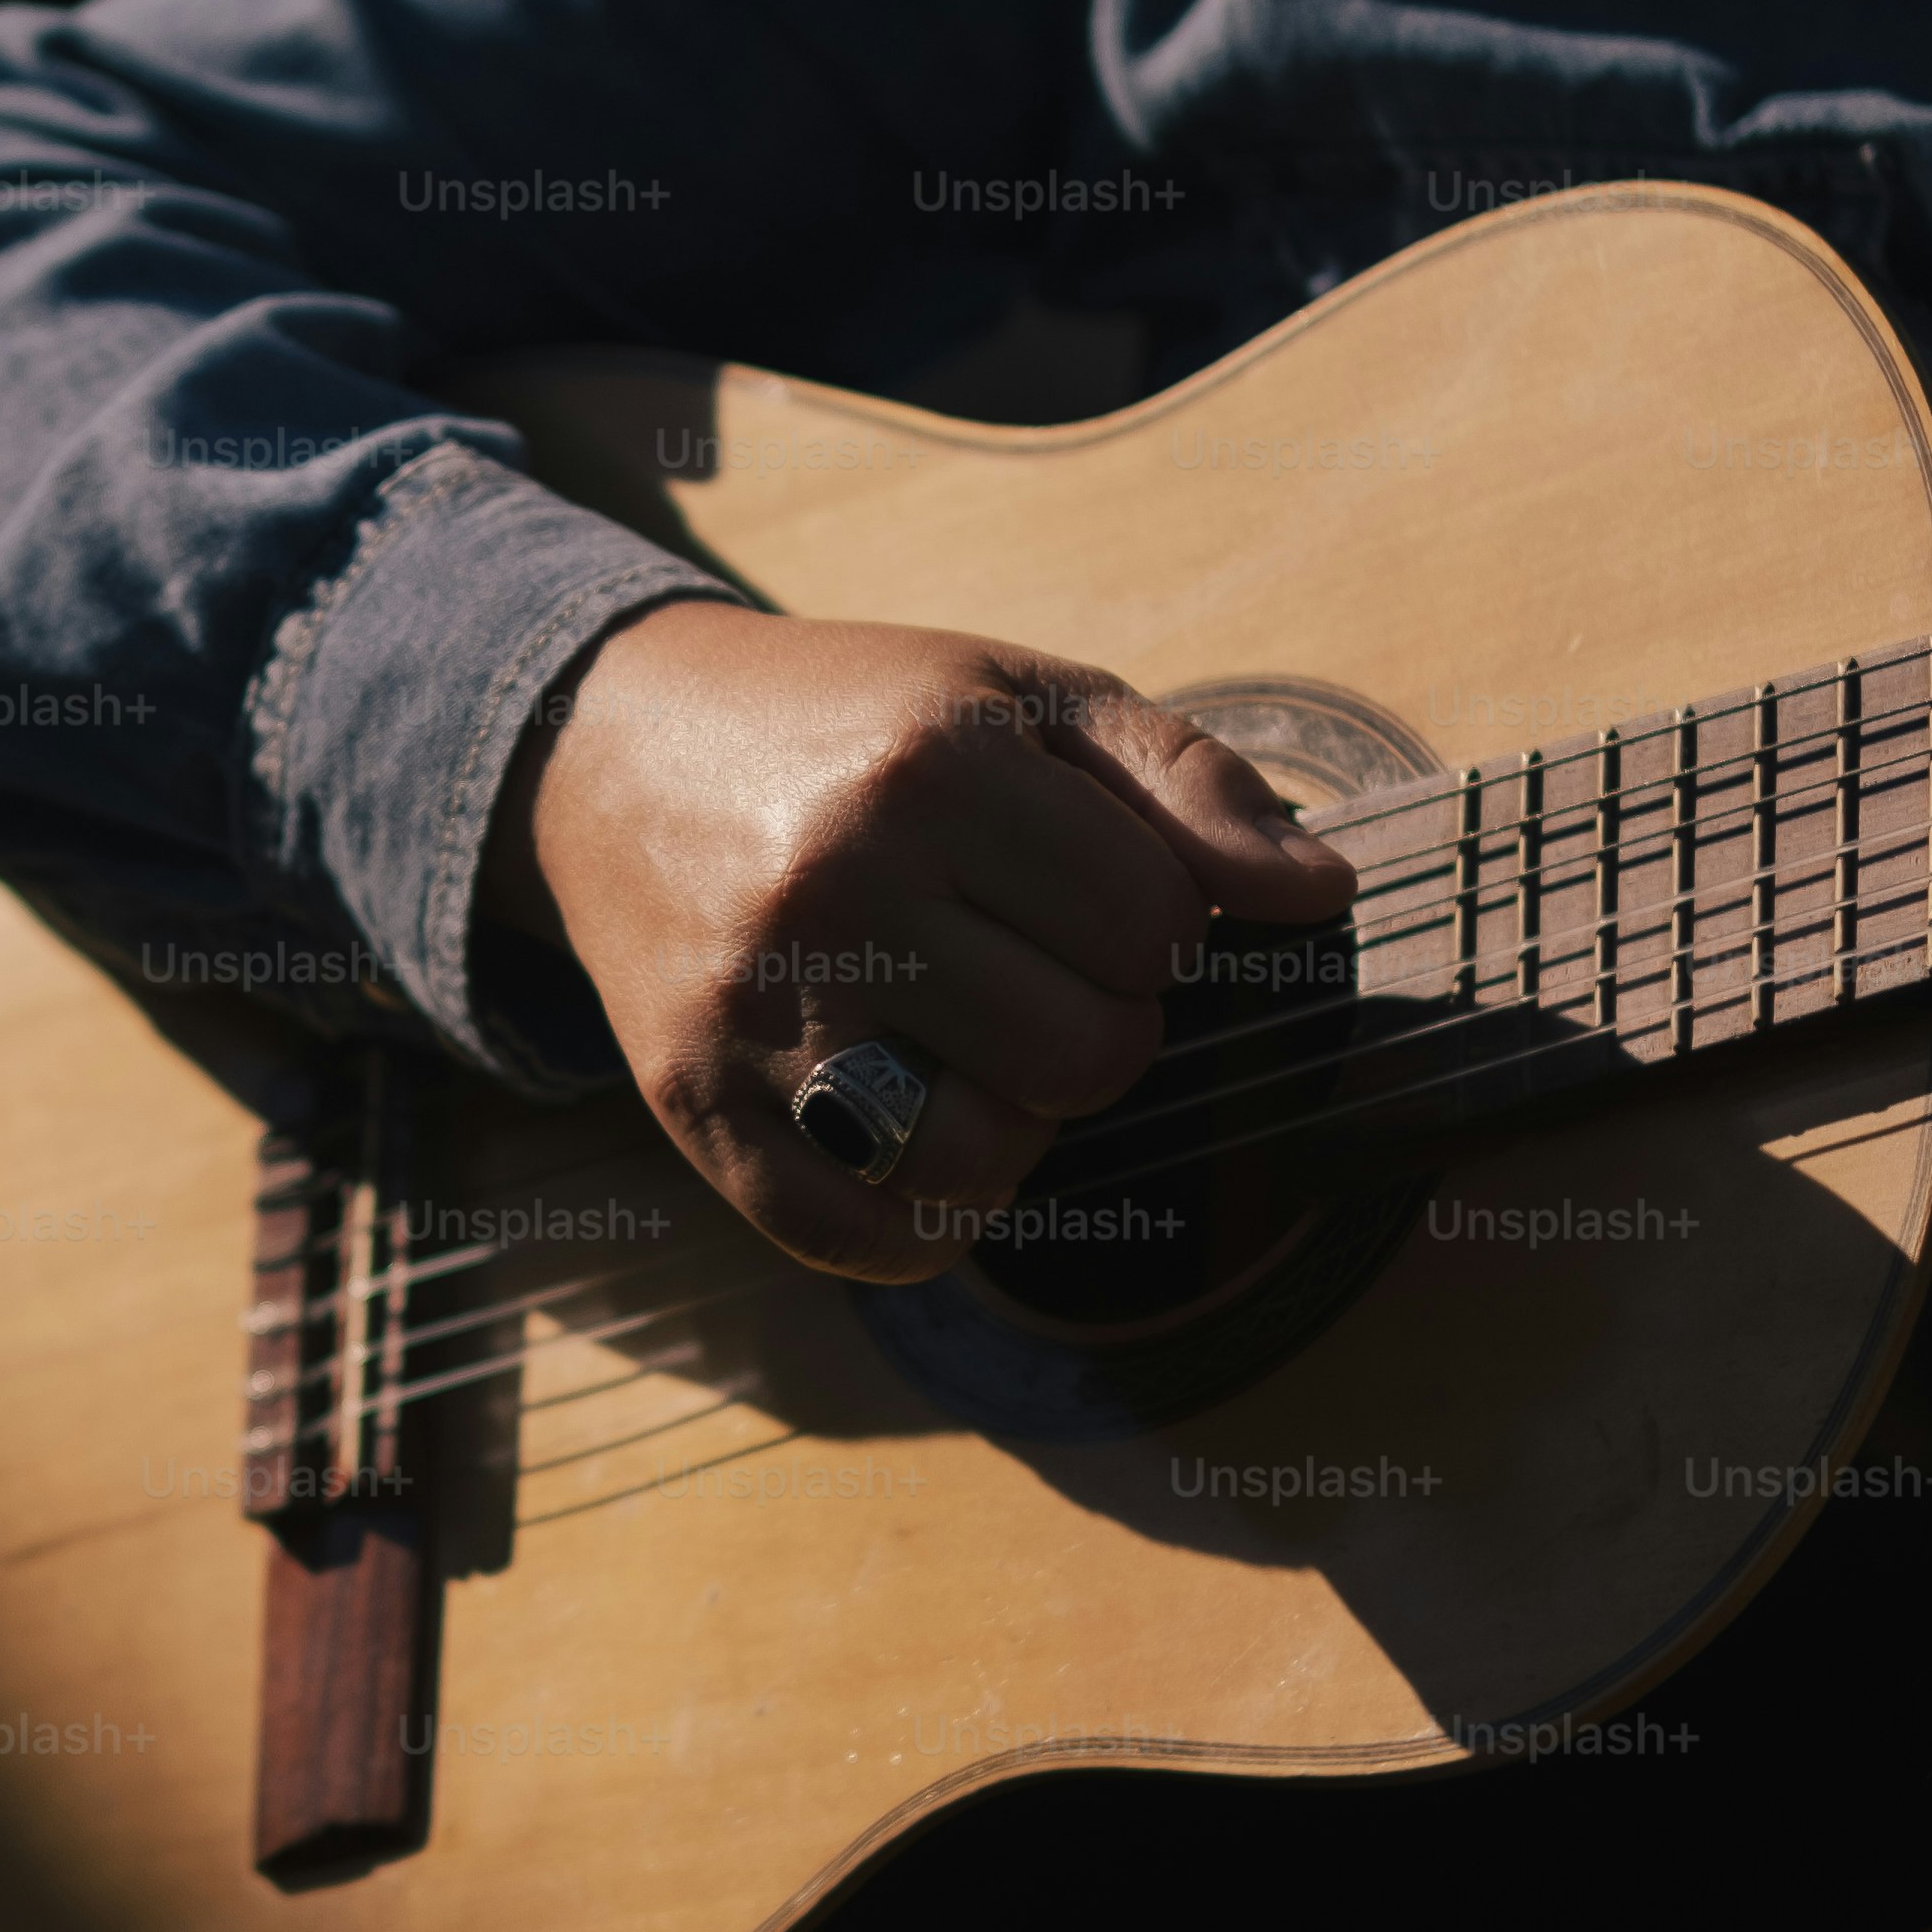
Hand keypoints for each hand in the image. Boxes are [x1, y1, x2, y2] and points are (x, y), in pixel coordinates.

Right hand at [482, 602, 1356, 1280]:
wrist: (611, 748)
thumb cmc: (854, 722)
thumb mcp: (1022, 696)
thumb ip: (1186, 783)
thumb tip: (1320, 895)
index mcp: (931, 771)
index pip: (1156, 928)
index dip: (1158, 924)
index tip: (1095, 895)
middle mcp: (837, 891)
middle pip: (1087, 1055)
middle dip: (1101, 1026)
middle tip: (1039, 972)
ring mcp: (756, 1011)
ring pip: (980, 1159)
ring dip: (1018, 1129)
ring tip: (981, 1053)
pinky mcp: (692, 1105)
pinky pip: (859, 1235)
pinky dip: (922, 1220)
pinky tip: (922, 1140)